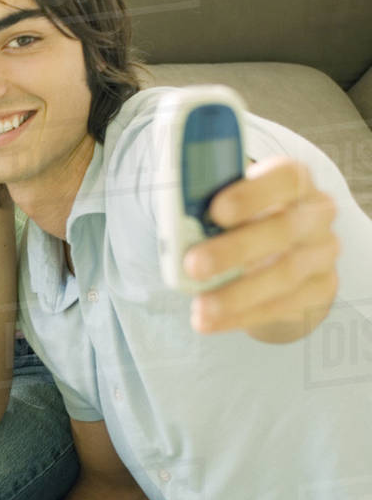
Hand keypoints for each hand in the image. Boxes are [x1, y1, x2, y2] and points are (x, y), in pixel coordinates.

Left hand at [185, 156, 338, 340]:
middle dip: (235, 249)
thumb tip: (175, 226)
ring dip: (238, 293)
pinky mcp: (321, 287)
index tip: (216, 211)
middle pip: (283, 229)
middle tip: (192, 265)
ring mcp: (322, 252)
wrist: (277, 253)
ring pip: (286, 273)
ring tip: (201, 306)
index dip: (252, 193)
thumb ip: (207, 207)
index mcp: (292, 180)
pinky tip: (211, 321)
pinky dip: (242, 315)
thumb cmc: (241, 219)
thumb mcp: (226, 204)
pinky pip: (284, 304)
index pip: (284, 178)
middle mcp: (316, 213)